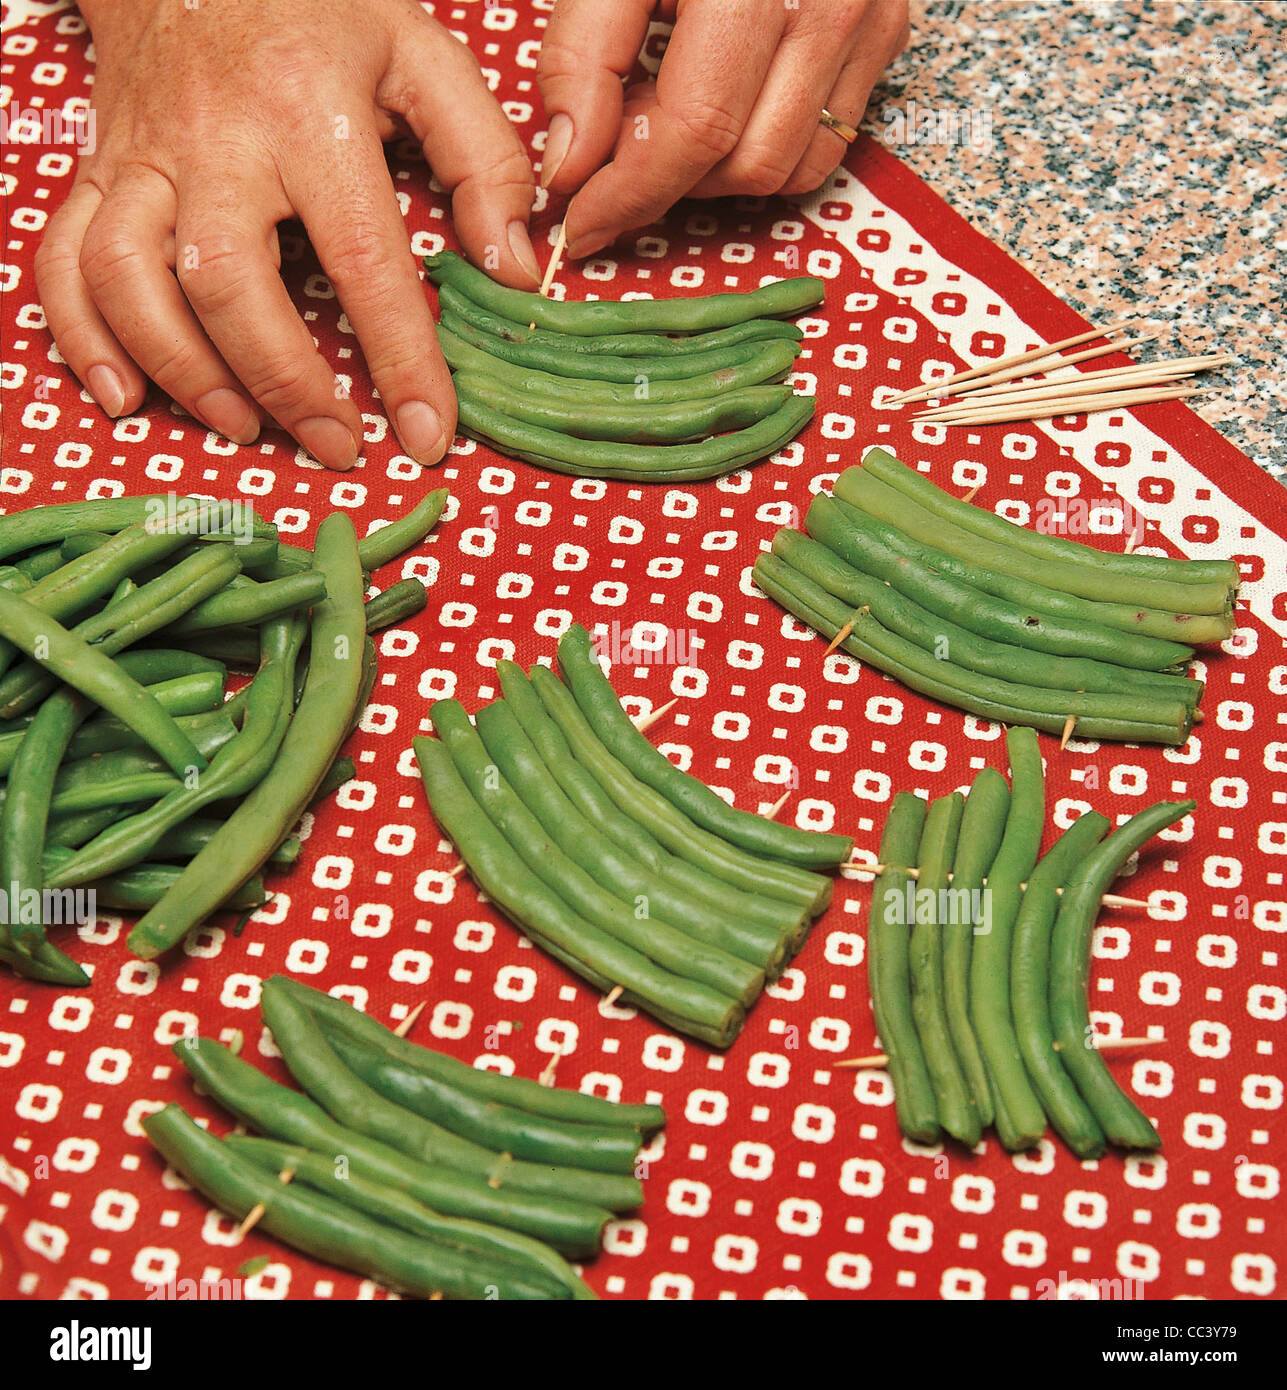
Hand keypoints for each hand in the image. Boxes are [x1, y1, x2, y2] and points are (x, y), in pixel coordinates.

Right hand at [36, 0, 539, 469]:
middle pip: (226, 281)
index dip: (398, 358)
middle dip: (282, 380)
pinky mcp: (96, 172)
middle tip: (334, 444)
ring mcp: (141, 158)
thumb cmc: (318, 12)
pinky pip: (61, 261)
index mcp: (307, 111)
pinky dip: (83, 338)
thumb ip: (484, 160)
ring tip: (243, 428)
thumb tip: (518, 271)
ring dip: (183, 371)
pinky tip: (126, 396)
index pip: (361, 256)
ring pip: (128, 279)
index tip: (425, 434)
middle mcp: (212, 140)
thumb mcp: (421, 58)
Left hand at [537, 0, 909, 259]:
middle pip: (745, 161)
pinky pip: (828, 142)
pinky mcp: (888, 31)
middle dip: (669, 186)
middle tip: (612, 165)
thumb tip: (571, 166)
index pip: (693, 128)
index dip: (630, 192)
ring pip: (791, 168)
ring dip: (718, 178)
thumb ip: (582, 54)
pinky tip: (721, 115)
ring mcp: (867, 18)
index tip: (580, 222)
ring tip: (665, 135)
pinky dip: (767, 151)